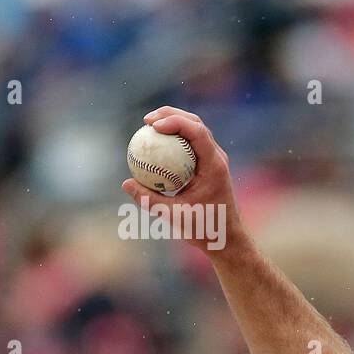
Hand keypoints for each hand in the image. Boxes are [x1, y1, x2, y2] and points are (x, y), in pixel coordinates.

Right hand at [120, 106, 249, 254]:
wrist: (226, 238)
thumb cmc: (206, 229)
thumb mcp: (175, 216)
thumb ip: (150, 200)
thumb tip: (126, 183)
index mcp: (215, 166)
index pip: (198, 132)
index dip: (175, 121)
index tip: (152, 125)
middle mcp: (217, 158)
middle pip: (196, 123)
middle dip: (171, 115)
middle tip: (146, 121)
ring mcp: (214, 160)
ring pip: (194, 130)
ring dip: (173, 122)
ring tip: (148, 126)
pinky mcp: (208, 165)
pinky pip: (189, 144)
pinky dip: (174, 139)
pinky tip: (155, 144)